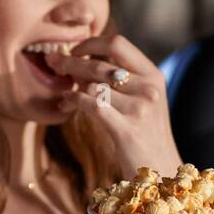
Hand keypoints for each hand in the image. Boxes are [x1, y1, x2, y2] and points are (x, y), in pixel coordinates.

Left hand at [46, 33, 182, 178]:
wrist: (160, 170)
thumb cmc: (144, 133)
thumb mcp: (141, 99)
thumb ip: (120, 79)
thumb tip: (81, 62)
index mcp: (153, 75)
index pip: (118, 43)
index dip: (90, 43)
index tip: (74, 50)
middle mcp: (149, 88)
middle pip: (100, 64)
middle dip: (70, 62)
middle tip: (53, 63)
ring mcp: (140, 109)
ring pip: (92, 85)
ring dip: (71, 86)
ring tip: (63, 92)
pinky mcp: (127, 130)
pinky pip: (93, 105)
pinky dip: (74, 101)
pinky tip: (66, 103)